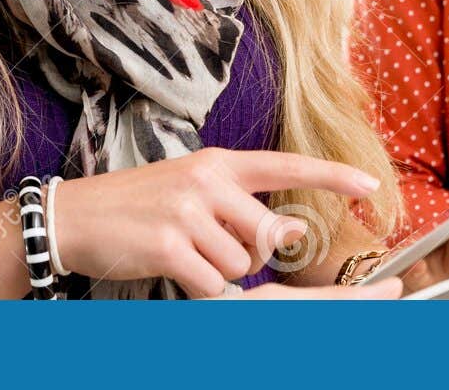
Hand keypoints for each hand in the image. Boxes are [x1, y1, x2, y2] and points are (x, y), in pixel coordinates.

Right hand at [55, 148, 381, 298]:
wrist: (77, 214)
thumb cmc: (140, 205)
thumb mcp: (192, 189)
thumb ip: (241, 205)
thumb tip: (291, 233)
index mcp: (217, 162)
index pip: (284, 165)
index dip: (331, 177)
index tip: (371, 186)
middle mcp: (207, 179)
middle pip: (268, 237)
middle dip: (248, 255)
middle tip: (207, 244)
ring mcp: (186, 210)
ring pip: (241, 266)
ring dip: (217, 273)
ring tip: (182, 251)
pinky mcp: (168, 243)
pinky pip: (210, 284)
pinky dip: (196, 286)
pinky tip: (170, 267)